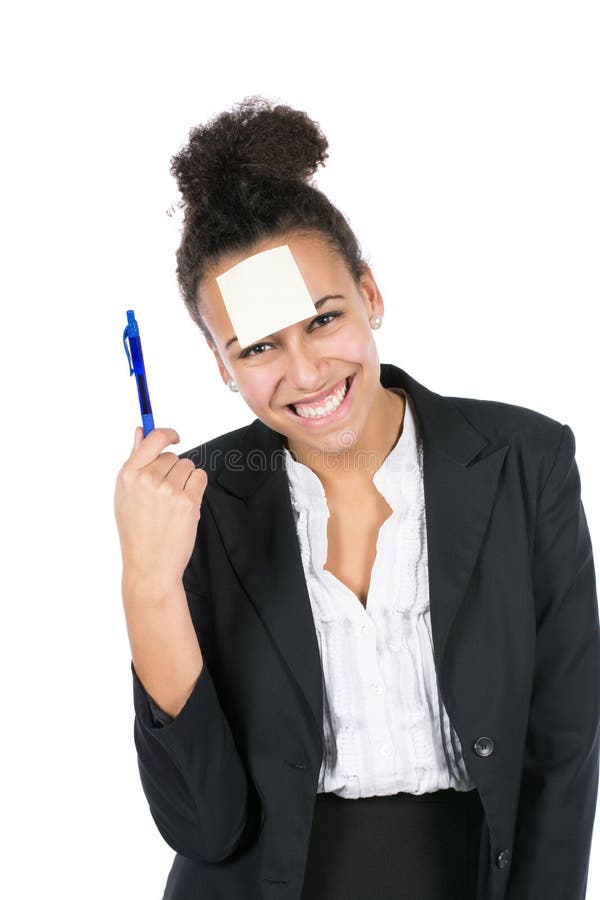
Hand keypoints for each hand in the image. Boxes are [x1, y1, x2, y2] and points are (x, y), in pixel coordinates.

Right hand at [114, 427, 207, 597]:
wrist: (150, 566)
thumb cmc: (137, 531)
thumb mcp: (125, 495)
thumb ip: (135, 460)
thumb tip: (139, 430)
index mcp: (127, 475)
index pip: (153, 438)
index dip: (167, 433)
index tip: (175, 436)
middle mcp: (146, 479)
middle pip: (172, 456)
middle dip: (173, 471)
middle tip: (164, 496)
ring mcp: (168, 490)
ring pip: (188, 466)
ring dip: (186, 480)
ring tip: (172, 504)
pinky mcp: (187, 501)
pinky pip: (200, 478)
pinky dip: (196, 488)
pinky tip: (185, 506)